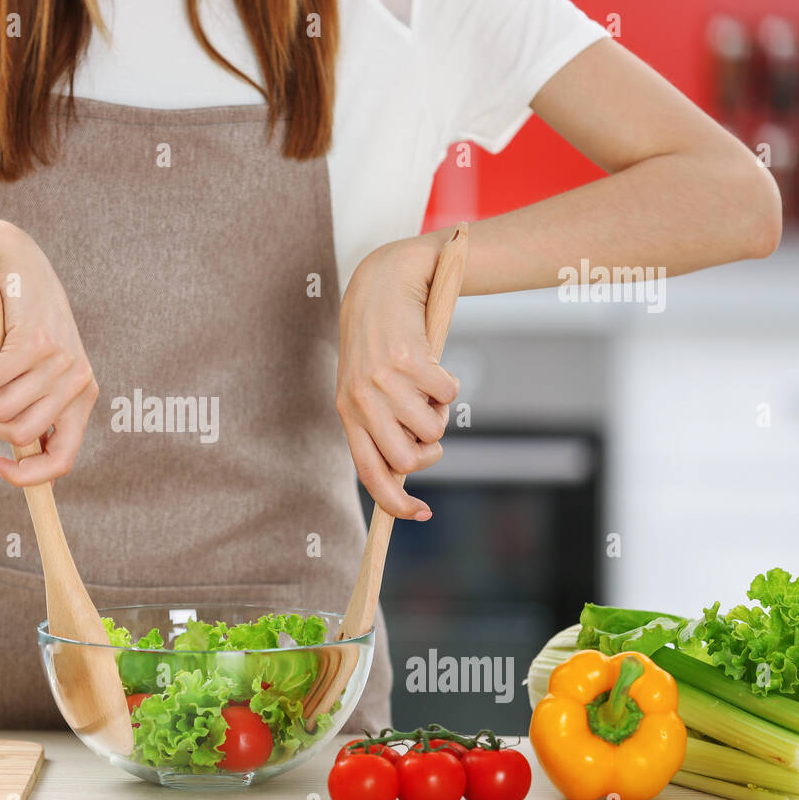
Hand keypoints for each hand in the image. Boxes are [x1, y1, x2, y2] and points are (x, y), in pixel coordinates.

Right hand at [0, 225, 97, 485]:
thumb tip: (19, 465)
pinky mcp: (35, 343)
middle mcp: (78, 383)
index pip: (61, 461)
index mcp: (84, 399)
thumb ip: (34, 413)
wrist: (21, 266)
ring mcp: (59, 363)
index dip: (25, 477)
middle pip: (17, 436)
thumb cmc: (23, 329)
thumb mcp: (37, 375)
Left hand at [337, 235, 459, 520]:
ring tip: (426, 387)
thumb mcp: (367, 387)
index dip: (394, 502)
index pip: (370, 473)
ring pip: (434, 429)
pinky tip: (434, 364)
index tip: (420, 515)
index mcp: (347, 413)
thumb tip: (408, 472)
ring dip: (441, 413)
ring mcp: (384, 381)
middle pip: (408, 461)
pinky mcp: (410, 360)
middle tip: (430, 426)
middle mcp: (361, 401)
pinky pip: (449, 395)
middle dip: (431, 452)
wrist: (382, 284)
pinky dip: (450, 384)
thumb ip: (381, 426)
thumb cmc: (379, 344)